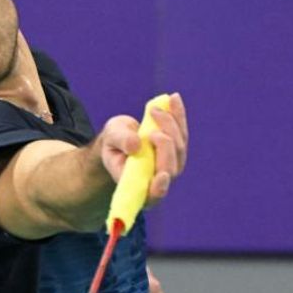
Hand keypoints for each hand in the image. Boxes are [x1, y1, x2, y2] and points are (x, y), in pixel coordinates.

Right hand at [99, 92, 187, 206]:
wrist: (119, 140)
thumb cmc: (112, 146)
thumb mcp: (109, 141)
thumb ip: (120, 142)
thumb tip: (136, 145)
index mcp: (138, 186)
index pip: (152, 194)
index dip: (159, 188)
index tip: (161, 175)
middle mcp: (158, 179)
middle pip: (169, 165)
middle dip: (164, 141)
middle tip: (150, 121)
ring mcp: (171, 164)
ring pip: (179, 146)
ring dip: (169, 123)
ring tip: (153, 107)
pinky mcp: (178, 148)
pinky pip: (182, 132)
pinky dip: (178, 115)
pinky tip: (174, 98)